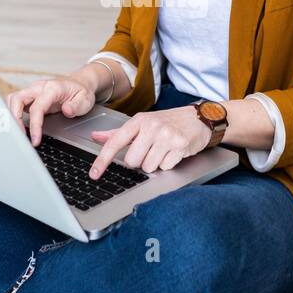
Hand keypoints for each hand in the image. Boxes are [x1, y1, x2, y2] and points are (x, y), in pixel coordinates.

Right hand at [6, 77, 94, 146]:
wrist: (79, 84)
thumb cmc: (81, 92)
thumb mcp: (85, 100)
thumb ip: (76, 106)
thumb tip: (66, 110)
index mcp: (52, 88)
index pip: (37, 107)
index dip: (34, 125)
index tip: (35, 139)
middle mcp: (39, 88)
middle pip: (17, 99)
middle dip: (14, 119)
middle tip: (19, 137)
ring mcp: (33, 91)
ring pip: (13, 99)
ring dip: (11, 116)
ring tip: (17, 133)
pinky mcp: (30, 97)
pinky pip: (16, 104)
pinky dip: (13, 114)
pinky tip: (17, 127)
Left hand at [88, 106, 210, 177]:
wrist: (198, 118)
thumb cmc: (167, 122)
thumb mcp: (142, 123)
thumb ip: (118, 132)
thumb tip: (96, 137)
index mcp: (139, 120)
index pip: (115, 142)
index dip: (103, 160)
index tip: (94, 174)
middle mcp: (152, 126)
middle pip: (133, 161)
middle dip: (140, 161)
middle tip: (149, 150)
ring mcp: (167, 136)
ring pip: (148, 167)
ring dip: (154, 163)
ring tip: (162, 150)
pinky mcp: (180, 146)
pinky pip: (165, 167)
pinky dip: (168, 164)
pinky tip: (172, 152)